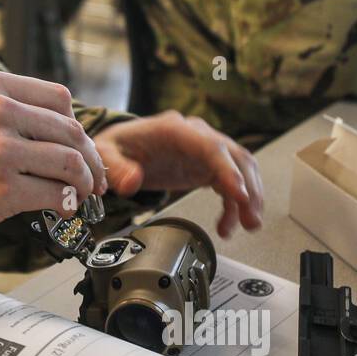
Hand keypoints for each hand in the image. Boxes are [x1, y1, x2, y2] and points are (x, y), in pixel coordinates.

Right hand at [0, 71, 106, 247]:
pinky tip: (63, 208)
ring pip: (70, 163)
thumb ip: (8, 112)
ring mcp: (2, 151)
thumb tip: (60, 132)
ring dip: (84, 183)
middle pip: (71, 131)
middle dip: (90, 159)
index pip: (59, 98)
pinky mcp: (3, 190)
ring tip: (80, 194)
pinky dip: (67, 203)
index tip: (80, 145)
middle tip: (94, 178)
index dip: (76, 125)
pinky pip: (56, 194)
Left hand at [93, 111, 264, 238]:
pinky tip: (228, 224)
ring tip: (250, 225)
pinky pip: (229, 183)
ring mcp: (204, 150)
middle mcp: (196, 136)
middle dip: (247, 188)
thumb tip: (131, 183)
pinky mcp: (206, 165)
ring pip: (240, 169)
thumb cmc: (116, 146)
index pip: (211, 146)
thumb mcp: (106, 154)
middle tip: (250, 218)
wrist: (120, 145)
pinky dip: (234, 204)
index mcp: (175, 130)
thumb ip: (117, 167)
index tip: (239, 194)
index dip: (228, 169)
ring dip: (249, 197)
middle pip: (234, 157)